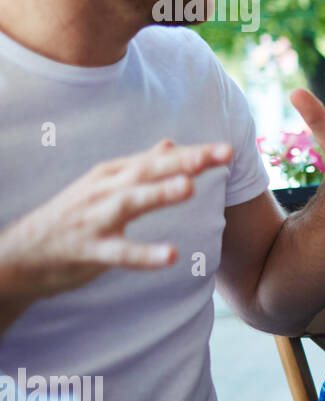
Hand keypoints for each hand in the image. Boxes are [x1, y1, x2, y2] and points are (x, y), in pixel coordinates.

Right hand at [0, 139, 232, 310]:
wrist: (19, 256)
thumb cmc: (72, 218)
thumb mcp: (106, 186)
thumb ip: (141, 166)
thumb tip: (171, 144)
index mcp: (114, 175)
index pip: (160, 160)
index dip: (193, 154)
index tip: (227, 149)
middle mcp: (105, 190)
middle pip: (149, 171)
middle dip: (185, 162)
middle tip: (221, 154)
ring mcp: (95, 219)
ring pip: (131, 202)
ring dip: (160, 194)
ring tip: (190, 187)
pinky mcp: (88, 250)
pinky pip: (120, 252)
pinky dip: (145, 254)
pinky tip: (172, 255)